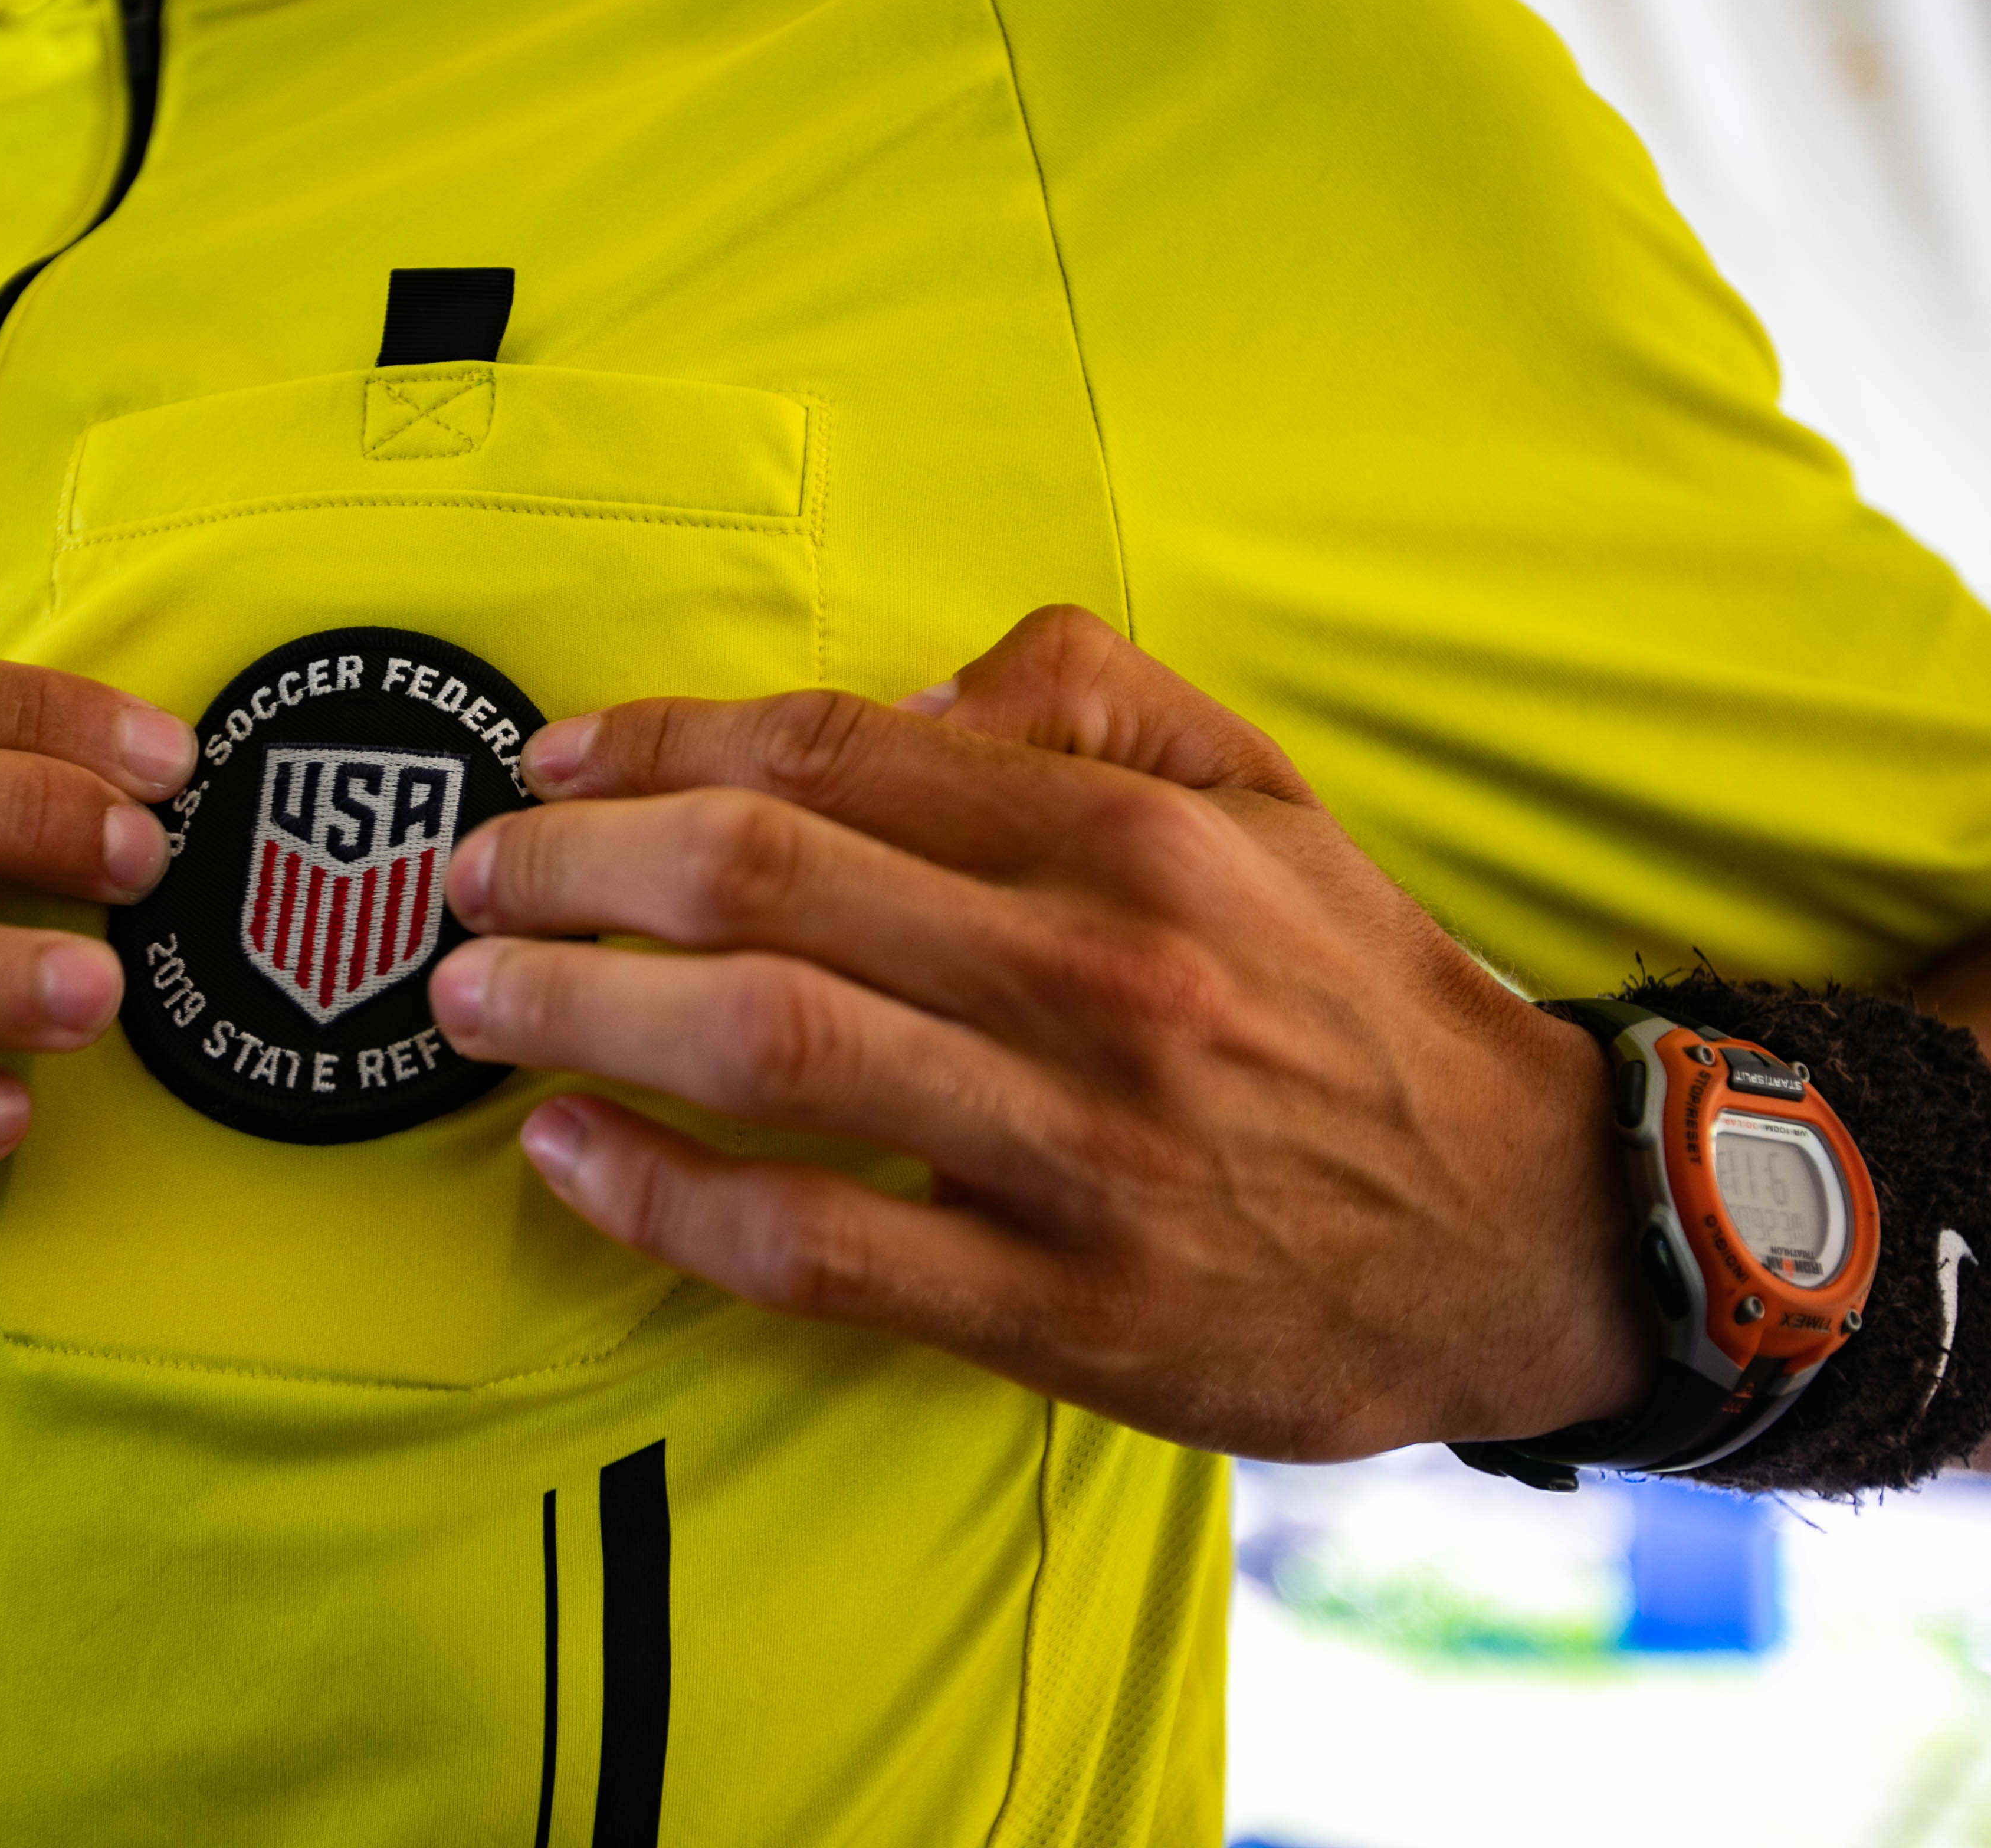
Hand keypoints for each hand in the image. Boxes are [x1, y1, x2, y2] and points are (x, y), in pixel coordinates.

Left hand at [428, 606, 1653, 1460]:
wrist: (1523, 1229)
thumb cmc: (1359, 1001)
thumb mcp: (1270, 799)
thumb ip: (1098, 699)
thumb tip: (923, 682)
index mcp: (1128, 838)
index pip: (835, 753)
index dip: (660, 745)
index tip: (551, 761)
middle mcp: (1093, 975)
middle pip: (764, 881)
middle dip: (576, 868)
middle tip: (467, 879)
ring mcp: (1073, 1149)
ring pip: (768, 1046)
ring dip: (583, 1011)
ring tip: (472, 1000)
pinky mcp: (1061, 1308)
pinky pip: (816, 1246)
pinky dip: (667, 1198)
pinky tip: (568, 1155)